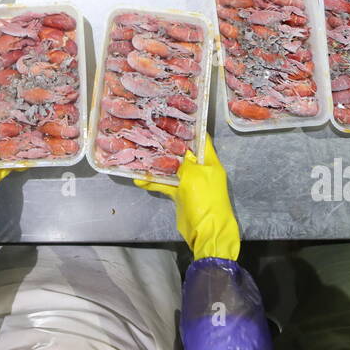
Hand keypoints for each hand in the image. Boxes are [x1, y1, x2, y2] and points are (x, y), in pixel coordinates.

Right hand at [136, 135, 239, 261]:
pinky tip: (139, 179)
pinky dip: (154, 182)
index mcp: (210, 162)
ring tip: (141, 154)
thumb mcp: (195, 175)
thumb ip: (184, 162)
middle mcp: (201, 170)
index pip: (202, 140)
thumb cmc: (205, 199)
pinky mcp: (180, 194)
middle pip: (184, 153)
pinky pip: (166, 184)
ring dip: (157, 165)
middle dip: (168, 145)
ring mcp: (190, 183)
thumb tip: (176, 154)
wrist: (206, 230)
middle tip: (151, 134)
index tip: (173, 119)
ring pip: (172, 169)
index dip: (190, 129)